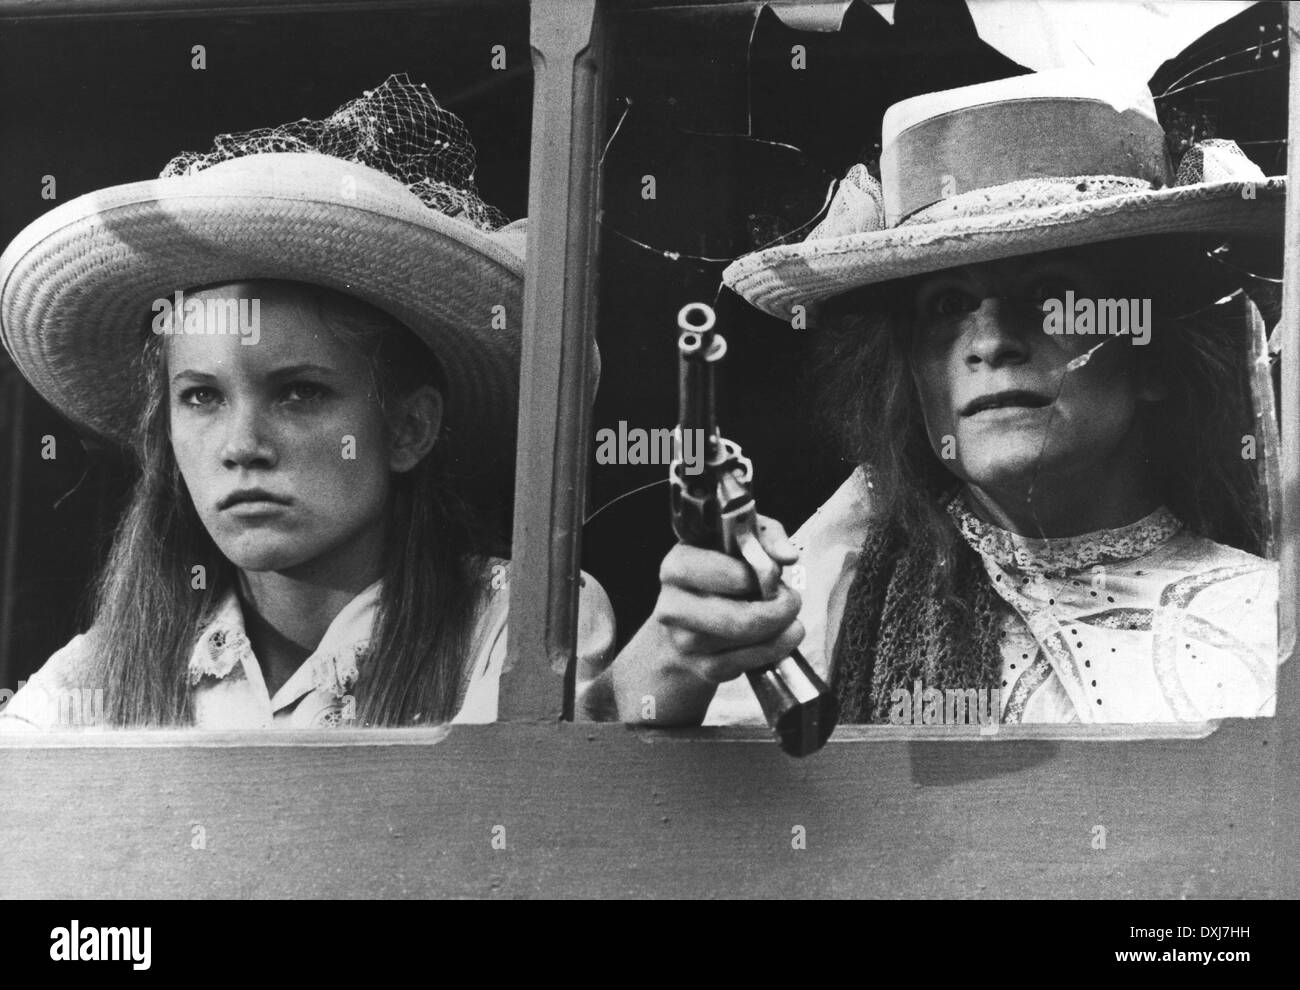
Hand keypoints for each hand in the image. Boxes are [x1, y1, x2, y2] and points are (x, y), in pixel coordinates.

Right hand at [611, 515, 804, 723]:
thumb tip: (787, 555)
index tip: (776, 573)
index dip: (760, 574)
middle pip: (736, 617)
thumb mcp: (739, 541)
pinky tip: (780, 638)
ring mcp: (683, 641)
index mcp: (677, 565)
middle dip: (777, 611)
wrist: (690, 618)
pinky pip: (744, 664)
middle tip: (792, 601)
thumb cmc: (720, 572)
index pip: (728, 574)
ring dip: (778, 631)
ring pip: (743, 642)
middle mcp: (672, 605)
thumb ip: (766, 537)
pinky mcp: (700, 667)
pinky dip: (772, 651)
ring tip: (789, 618)